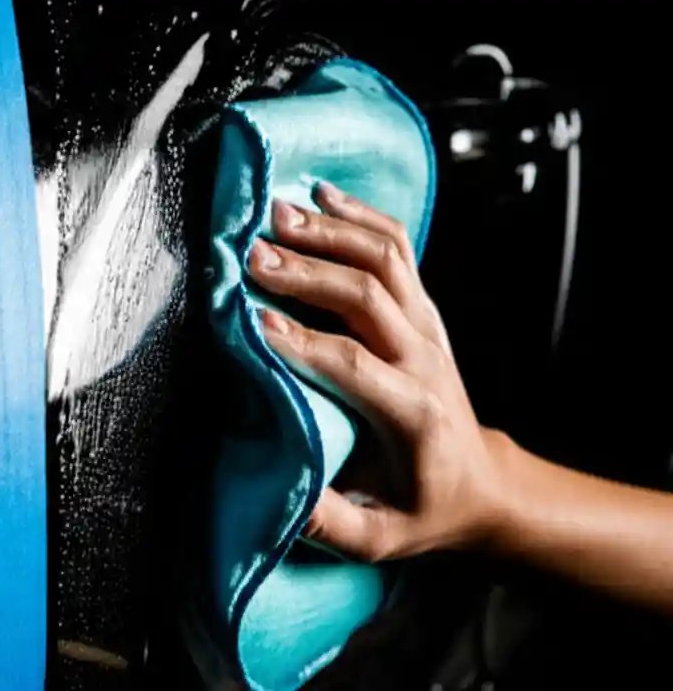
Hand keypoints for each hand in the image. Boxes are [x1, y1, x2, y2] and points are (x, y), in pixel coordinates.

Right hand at [248, 181, 512, 561]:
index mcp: (413, 414)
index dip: (301, 340)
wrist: (481, 482)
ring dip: (329, 232)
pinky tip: (322, 196)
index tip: (252, 320)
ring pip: (385, 260)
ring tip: (277, 213)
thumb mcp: (378, 539)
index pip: (353, 364)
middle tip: (253, 254)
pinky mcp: (422, 311)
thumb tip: (280, 495)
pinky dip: (360, 216)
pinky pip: (397, 249)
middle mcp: (425, 360)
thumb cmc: (422, 509)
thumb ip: (329, 520)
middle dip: (307, 272)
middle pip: (368, 297)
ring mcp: (427, 328)